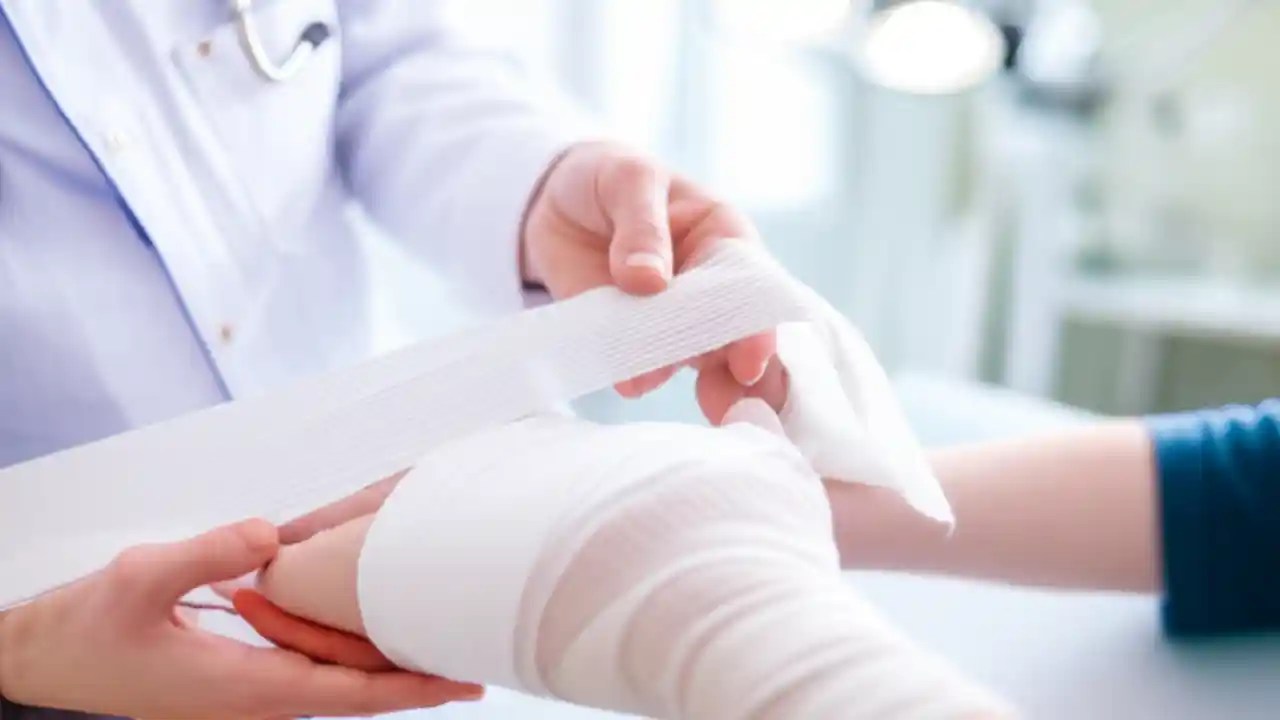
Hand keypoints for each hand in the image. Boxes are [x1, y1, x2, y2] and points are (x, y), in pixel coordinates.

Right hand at [0, 520, 481, 718]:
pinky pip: (313, 668)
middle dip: (417, 677)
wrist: (50, 659)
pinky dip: (349, 649)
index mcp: (247, 687)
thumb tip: (269, 537)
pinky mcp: (243, 677)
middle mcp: (259, 697)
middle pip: (358, 690)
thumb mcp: (141, 580)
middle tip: (477, 654)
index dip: (410, 688)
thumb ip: (206, 555)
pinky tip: (369, 625)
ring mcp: (252, 691)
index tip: (461, 681)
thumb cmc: (89, 629)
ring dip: (387, 662)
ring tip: (439, 635)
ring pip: (337, 680)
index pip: (350, 692)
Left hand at [522, 141, 775, 400]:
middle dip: (743, 378)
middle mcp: (711, 291)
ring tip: (675, 390)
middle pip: (738, 339)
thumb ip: (642, 227)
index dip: (758, 327)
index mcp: (726, 241)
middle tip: (735, 406)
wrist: (556, 200)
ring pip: (693, 361)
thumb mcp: (629, 179)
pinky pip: (640, 367)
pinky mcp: (631, 342)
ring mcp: (673, 323)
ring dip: (691, 382)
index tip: (749, 362)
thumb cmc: (612, 178)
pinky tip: (633, 383)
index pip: (754, 288)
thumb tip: (648, 281)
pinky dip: (638, 379)